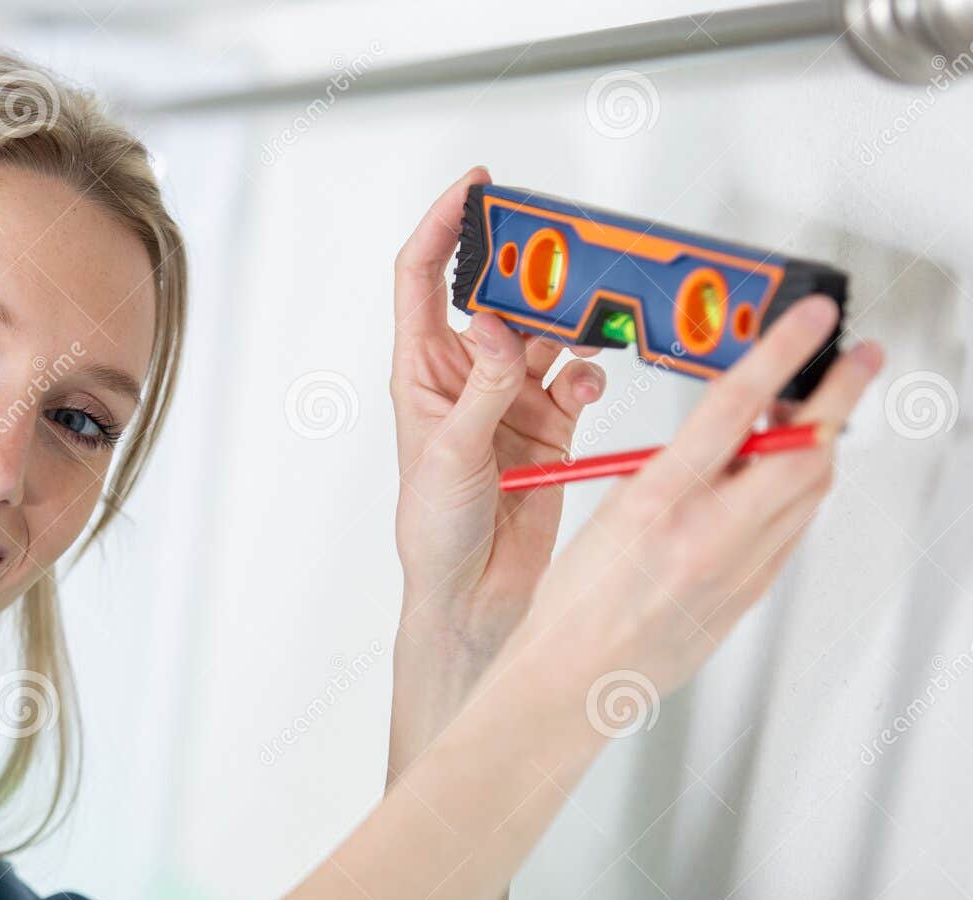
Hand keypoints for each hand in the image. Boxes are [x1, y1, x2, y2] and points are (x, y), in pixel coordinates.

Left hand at [390, 164, 605, 661]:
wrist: (474, 596)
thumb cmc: (434, 531)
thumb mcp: (450, 454)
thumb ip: (481, 388)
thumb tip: (491, 322)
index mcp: (421, 371)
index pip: (423, 277)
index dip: (444, 225)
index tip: (477, 185)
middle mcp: (467, 376)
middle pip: (498, 293)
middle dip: (531, 264)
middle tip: (567, 241)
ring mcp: (511, 398)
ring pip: (548, 330)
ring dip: (571, 315)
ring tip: (595, 303)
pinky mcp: (551, 425)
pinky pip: (579, 375)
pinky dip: (591, 368)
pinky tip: (591, 378)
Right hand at [498, 294, 881, 699]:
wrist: (573, 679)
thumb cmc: (573, 601)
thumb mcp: (610, 510)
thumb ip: (669, 469)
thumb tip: (723, 434)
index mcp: (657, 504)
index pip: (734, 408)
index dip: (780, 353)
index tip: (813, 319)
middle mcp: (707, 536)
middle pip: (804, 449)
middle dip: (838, 395)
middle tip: (851, 359)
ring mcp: (738, 570)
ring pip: (810, 488)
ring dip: (821, 440)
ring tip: (809, 412)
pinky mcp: (750, 594)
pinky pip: (794, 529)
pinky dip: (800, 490)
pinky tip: (783, 476)